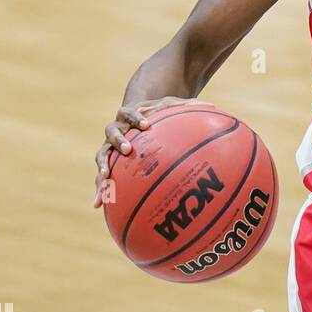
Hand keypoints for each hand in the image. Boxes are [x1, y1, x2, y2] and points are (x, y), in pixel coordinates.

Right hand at [92, 97, 212, 206]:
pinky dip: (100, 190)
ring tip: (105, 180)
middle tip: (127, 149)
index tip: (145, 125)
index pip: (128, 113)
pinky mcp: (109, 163)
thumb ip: (187, 107)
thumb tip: (213, 106)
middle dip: (119, 141)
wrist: (134, 119)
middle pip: (111, 133)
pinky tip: (98, 205)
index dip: (135, 118)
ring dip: (102, 167)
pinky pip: (102, 177)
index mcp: (127, 115)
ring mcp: (110, 147)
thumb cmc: (155, 114)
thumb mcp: (170, 106)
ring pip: (102, 157)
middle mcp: (115, 130)